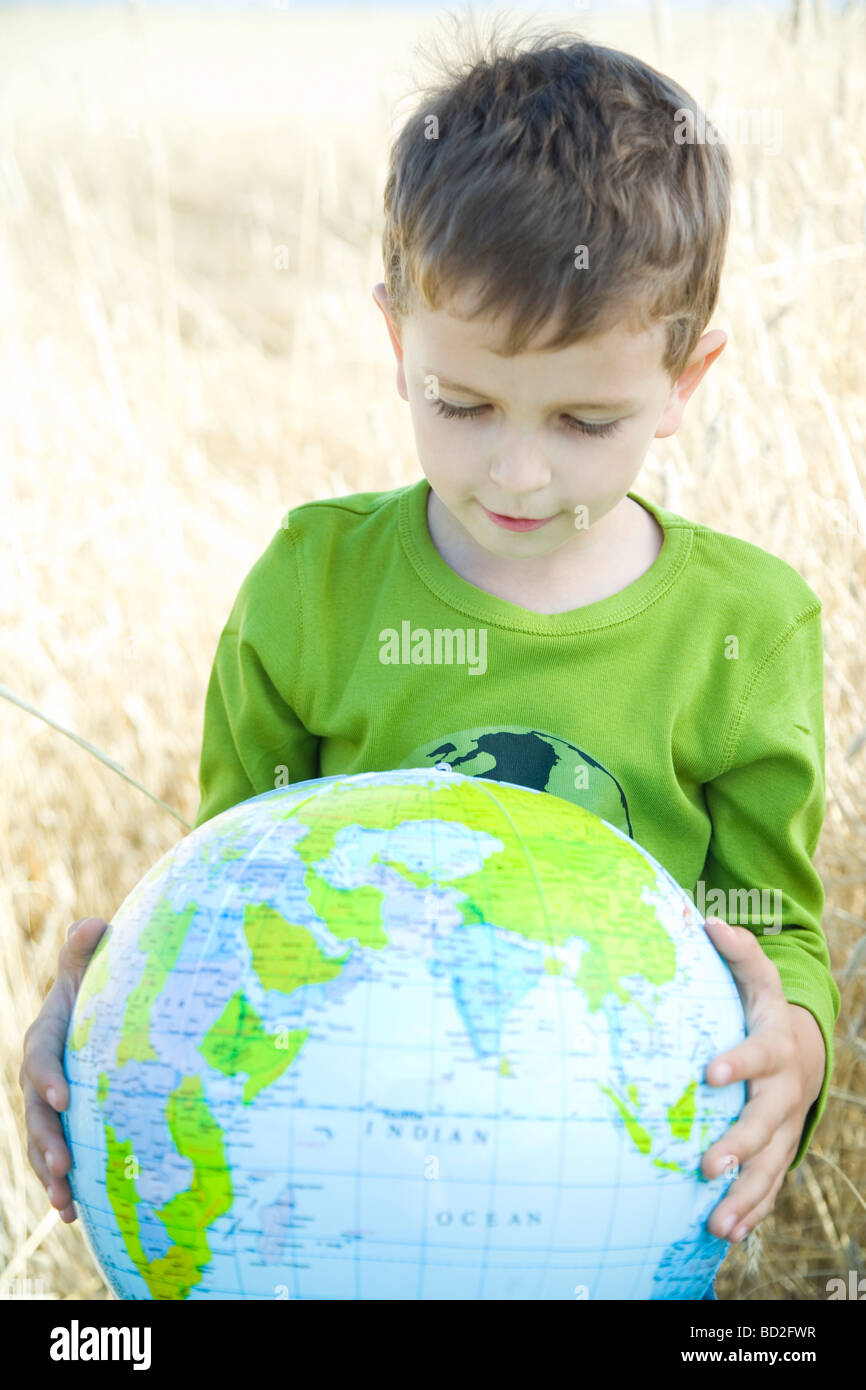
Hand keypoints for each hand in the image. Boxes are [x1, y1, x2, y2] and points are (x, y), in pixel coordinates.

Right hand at [19, 917, 109, 1222]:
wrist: (106, 1009)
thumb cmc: (101, 982)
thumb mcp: (92, 964)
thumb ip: (87, 948)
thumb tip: (91, 925)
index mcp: (47, 1034)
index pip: (40, 1055)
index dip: (46, 1076)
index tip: (63, 1097)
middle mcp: (39, 1075)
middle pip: (34, 1110)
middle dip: (45, 1138)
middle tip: (63, 1164)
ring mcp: (47, 1104)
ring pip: (39, 1142)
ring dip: (49, 1173)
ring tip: (65, 1201)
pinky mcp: (63, 1126)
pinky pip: (54, 1158)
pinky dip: (61, 1186)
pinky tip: (75, 1214)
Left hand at [698, 915, 824, 1244]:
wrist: (802, 1051)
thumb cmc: (765, 1011)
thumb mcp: (758, 978)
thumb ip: (738, 953)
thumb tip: (708, 922)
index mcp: (774, 1049)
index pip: (759, 1054)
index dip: (738, 1061)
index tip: (709, 1071)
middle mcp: (783, 1095)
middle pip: (766, 1123)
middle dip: (740, 1145)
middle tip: (708, 1165)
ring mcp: (784, 1129)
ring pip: (770, 1166)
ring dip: (745, 1195)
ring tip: (717, 1223)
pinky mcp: (777, 1153)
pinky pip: (769, 1188)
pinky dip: (752, 1211)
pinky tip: (727, 1234)